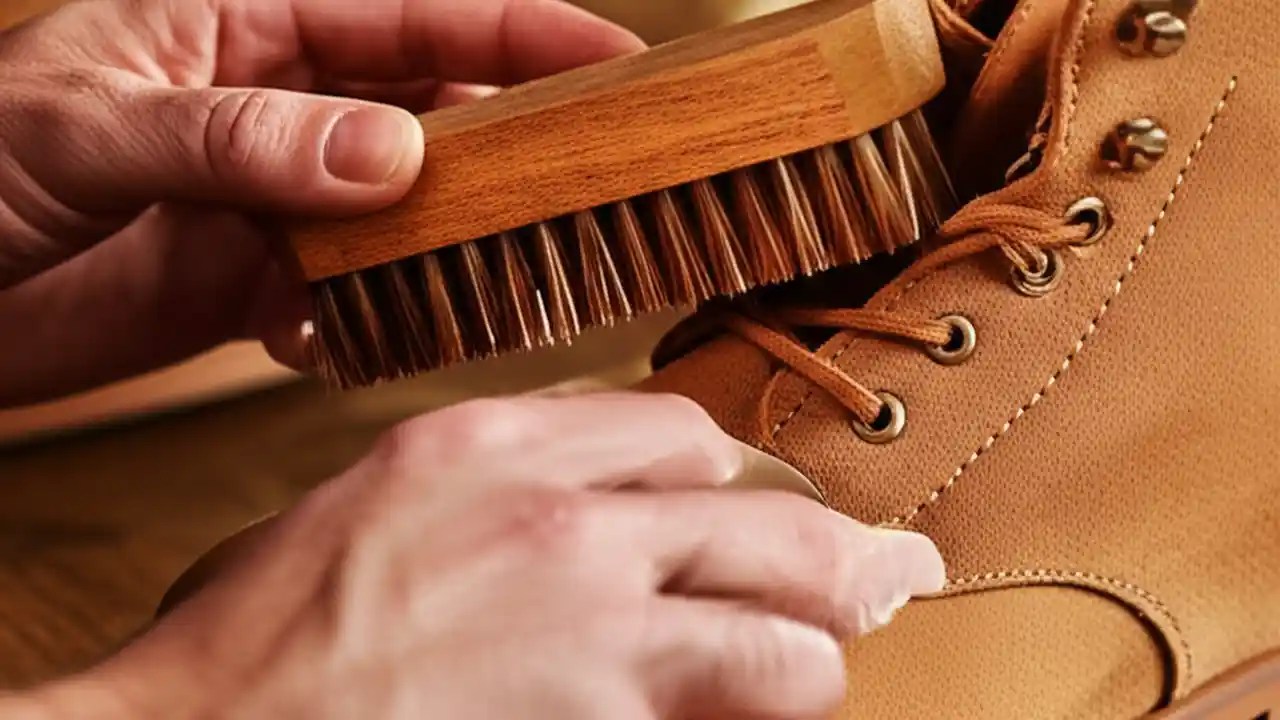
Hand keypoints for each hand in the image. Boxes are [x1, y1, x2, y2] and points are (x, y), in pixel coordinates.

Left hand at [0, 0, 643, 407]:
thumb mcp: (88, 132)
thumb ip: (240, 137)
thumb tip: (392, 155)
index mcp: (238, 22)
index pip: (409, 12)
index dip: (520, 30)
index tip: (617, 61)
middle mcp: (273, 104)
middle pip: (428, 112)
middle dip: (501, 150)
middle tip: (575, 192)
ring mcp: (270, 197)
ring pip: (400, 213)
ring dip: (435, 250)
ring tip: (467, 280)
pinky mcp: (250, 280)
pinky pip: (346, 295)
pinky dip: (358, 322)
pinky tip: (327, 340)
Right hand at [13, 393, 945, 719]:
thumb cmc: (262, 644)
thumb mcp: (373, 509)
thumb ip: (491, 492)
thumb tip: (587, 514)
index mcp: (486, 438)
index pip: (669, 430)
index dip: (722, 479)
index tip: (738, 511)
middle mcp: (554, 508)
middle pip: (753, 504)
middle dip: (827, 545)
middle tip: (883, 570)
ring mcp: (586, 610)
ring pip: (781, 608)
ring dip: (814, 638)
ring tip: (830, 657)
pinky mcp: (602, 710)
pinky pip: (743, 696)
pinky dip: (768, 704)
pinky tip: (758, 712)